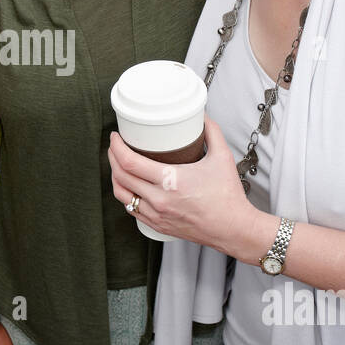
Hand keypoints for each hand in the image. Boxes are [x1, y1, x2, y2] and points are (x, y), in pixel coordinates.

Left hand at [108, 115, 255, 257]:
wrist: (233, 228)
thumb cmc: (227, 196)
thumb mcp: (222, 157)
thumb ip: (212, 132)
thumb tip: (202, 116)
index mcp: (171, 181)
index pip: (130, 162)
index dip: (116, 147)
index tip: (115, 137)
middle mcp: (159, 199)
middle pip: (120, 176)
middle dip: (112, 157)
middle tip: (115, 145)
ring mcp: (156, 214)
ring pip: (121, 194)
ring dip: (115, 177)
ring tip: (117, 164)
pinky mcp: (157, 224)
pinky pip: (131, 208)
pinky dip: (125, 194)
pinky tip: (128, 185)